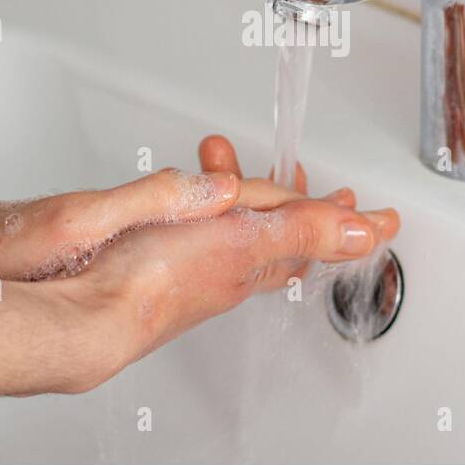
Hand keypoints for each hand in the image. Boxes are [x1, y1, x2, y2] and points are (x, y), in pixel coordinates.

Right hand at [0, 135, 398, 391]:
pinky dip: (200, 200)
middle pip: (273, 226)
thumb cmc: (153, 281)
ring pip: (228, 221)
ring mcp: (190, 264)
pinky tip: (186, 196)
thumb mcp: (245, 237)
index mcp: (254, 259)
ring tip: (217, 153)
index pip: (314, 236)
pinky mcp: (153, 260)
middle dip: (284, 191)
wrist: (86, 312)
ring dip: (232, 183)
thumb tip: (368, 232)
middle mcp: (227, 266)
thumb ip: (306, 227)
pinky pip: (194, 226)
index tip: (378, 217)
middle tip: (300, 174)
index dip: (345, 220)